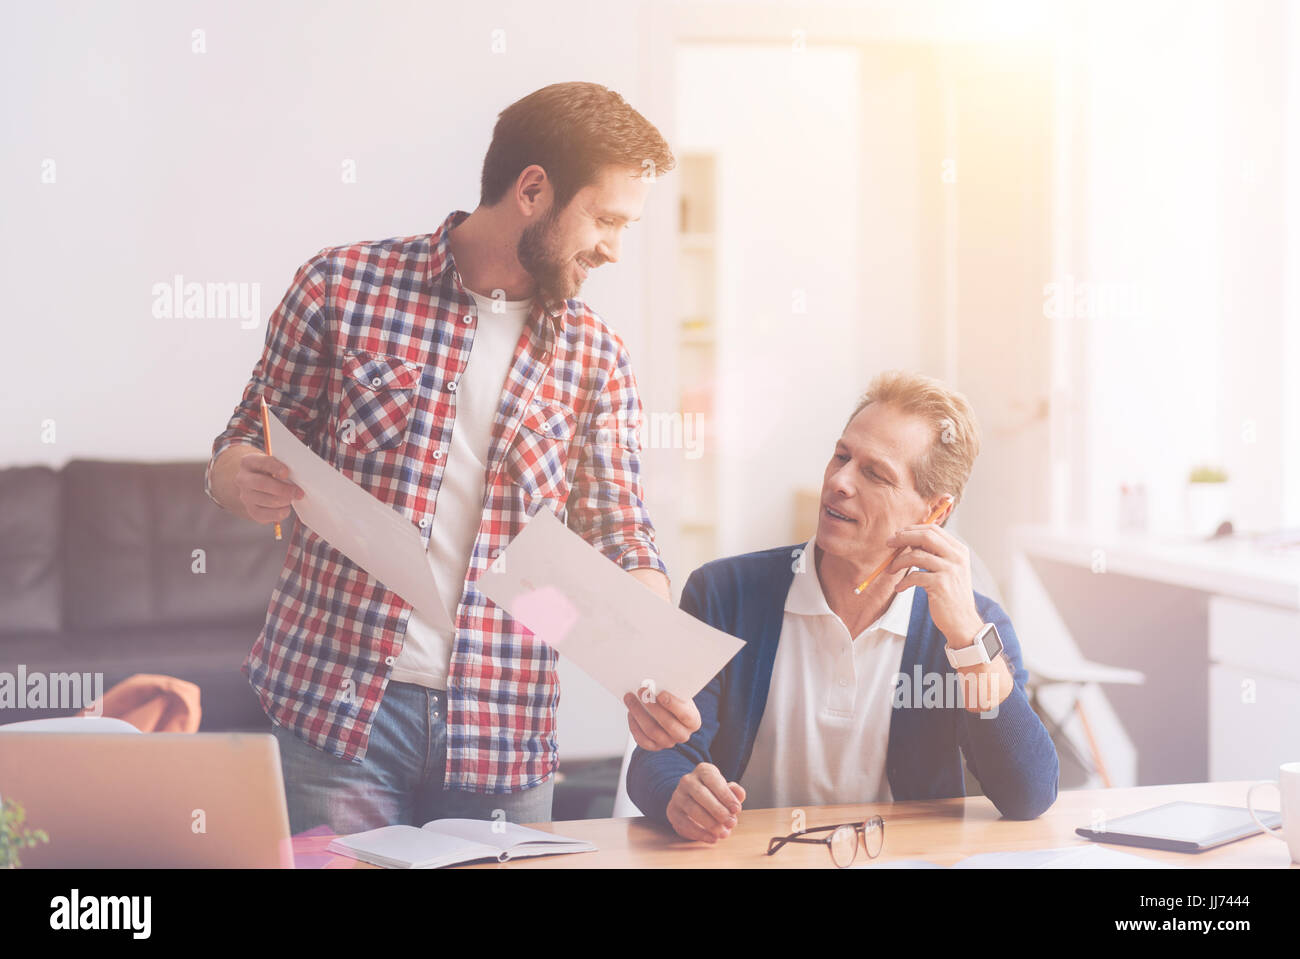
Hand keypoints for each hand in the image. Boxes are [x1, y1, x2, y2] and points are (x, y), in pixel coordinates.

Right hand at [235, 453, 303, 524]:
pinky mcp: (251, 510)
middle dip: (283, 489)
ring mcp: (245, 496)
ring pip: (265, 500)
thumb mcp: (274, 463)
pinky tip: (286, 508)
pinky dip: (279, 513)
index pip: (262, 462)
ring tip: (292, 498)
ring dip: (283, 501)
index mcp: (249, 462)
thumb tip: (298, 477)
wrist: (258, 484)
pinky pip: (265, 515)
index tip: (286, 472)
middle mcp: (243, 479)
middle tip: (298, 492)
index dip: (275, 467)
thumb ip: (282, 467)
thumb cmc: (271, 472)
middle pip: (262, 484)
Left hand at [623, 688, 700, 749]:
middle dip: (653, 707)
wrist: (668, 710)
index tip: (661, 693)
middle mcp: (683, 735)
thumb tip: (656, 683)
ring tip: (630, 698)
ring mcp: (668, 742)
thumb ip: (672, 690)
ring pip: (652, 731)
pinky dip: (634, 725)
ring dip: (638, 713)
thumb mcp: (678, 693)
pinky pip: (642, 740)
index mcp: (693, 721)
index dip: (673, 705)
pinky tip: (631, 713)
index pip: (685, 715)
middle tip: (642, 692)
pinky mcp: (654, 746)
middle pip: (668, 724)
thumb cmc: (673, 699)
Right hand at [666, 763, 745, 842]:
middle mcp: (688, 780)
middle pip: (701, 794)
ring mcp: (678, 796)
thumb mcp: (725, 790)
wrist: (692, 800)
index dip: (726, 795)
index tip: (737, 809)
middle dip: (718, 810)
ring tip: (724, 833)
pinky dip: (700, 833)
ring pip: (693, 809)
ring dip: (710, 823)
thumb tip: (739, 795)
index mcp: (703, 771)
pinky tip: (713, 838)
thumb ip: (734, 792)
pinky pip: (685, 824)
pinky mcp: (672, 811)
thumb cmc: (714, 795)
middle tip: (731, 823)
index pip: (713, 780)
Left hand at [885, 522, 983, 647]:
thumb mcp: (948, 569)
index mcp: (959, 550)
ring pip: (916, 556)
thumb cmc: (951, 594)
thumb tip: (909, 540)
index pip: (933, 529)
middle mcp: (956, 557)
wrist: (962, 621)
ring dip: (898, 562)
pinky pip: (914, 576)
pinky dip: (903, 582)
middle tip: (888, 543)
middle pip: (925, 536)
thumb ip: (934, 553)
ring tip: (890, 570)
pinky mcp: (940, 584)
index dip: (912, 529)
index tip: (897, 534)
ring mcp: (950, 570)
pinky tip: (899, 588)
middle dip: (903, 537)